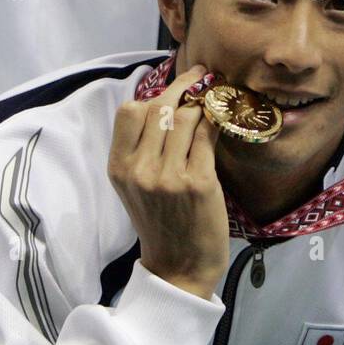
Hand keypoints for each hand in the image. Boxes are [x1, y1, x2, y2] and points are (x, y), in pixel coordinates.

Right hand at [108, 64, 230, 299]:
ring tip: (215, 101)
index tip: (177, 86)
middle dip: (185, 86)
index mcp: (119, 168)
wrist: (179, 267)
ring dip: (204, 103)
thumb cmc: (162, 221)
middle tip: (204, 77)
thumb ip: (143, 147)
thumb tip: (167, 99)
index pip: (129, 111)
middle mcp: (139, 170)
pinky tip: (224, 119)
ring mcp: (168, 176)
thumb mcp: (137, 184)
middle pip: (160, 107)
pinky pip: (208, 134)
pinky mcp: (198, 182)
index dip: (155, 93)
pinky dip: (217, 121)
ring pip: (185, 117)